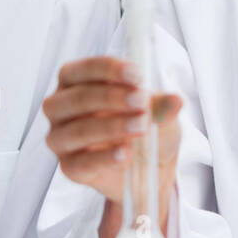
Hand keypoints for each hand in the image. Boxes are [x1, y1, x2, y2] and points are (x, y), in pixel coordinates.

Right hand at [42, 56, 182, 208]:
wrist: (151, 166)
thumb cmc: (146, 125)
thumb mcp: (160, 111)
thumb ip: (162, 105)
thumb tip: (175, 100)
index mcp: (75, 81)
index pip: (84, 70)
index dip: (109, 70)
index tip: (138, 75)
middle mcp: (61, 107)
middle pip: (77, 98)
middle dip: (111, 97)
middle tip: (142, 101)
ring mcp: (61, 138)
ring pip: (77, 131)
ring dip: (111, 127)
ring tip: (141, 125)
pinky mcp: (69, 167)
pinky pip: (80, 163)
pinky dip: (104, 158)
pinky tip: (125, 153)